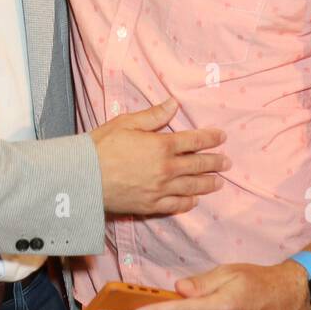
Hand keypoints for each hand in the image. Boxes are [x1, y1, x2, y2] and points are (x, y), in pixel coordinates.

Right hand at [92, 98, 228, 215]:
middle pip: (197, 165)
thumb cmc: (101, 147)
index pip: (194, 141)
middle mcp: (166, 169)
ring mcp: (160, 190)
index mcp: (162, 146)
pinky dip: (188, 203)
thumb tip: (174, 104)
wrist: (83, 178)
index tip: (222, 137)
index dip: (210, 138)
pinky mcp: (150, 206)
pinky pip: (176, 206)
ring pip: (191, 187)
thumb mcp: (126, 123)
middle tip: (227, 162)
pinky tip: (195, 200)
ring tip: (219, 182)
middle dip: (215, 162)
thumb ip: (153, 116)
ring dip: (207, 183)